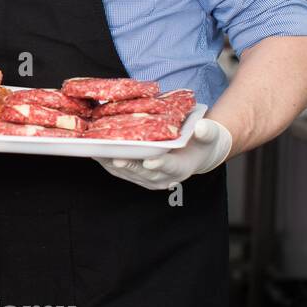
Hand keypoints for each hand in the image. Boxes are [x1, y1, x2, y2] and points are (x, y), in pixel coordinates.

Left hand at [94, 118, 232, 189]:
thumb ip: (206, 131)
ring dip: (113, 164)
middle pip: (144, 172)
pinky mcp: (137, 177)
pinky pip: (120, 171)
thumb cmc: (201, 142)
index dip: (160, 165)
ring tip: (100, 153)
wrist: (194, 153)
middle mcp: (164, 178)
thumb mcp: (209, 135)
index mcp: (182, 168)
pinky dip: (108, 162)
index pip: (170, 167)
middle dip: (130, 165)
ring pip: (128, 173)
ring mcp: (149, 179)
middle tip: (116, 156)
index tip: (150, 161)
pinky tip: (96, 152)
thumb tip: (202, 127)